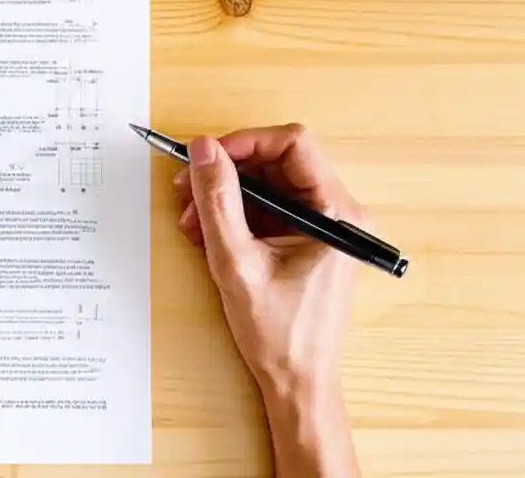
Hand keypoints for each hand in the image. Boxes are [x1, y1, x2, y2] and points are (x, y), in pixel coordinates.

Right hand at [173, 124, 360, 476]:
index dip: (244, 142)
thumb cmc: (280, 334)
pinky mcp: (306, 242)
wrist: (297, 382)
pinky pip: (268, 211)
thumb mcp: (237, 262)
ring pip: (268, 186)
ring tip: (191, 221)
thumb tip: (203, 151)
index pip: (293, 144)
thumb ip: (218, 202)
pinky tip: (207, 235)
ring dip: (226, 197)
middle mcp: (336, 214)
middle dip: (227, 172)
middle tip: (187, 187)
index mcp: (336, 213)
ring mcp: (322, 228)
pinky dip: (235, 217)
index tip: (207, 156)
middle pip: (277, 163)